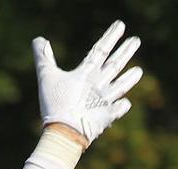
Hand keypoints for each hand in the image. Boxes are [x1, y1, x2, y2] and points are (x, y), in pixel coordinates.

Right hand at [33, 20, 141, 145]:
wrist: (65, 133)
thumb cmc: (55, 104)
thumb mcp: (46, 77)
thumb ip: (43, 57)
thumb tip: (38, 39)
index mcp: (86, 73)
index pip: (101, 50)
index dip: (111, 37)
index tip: (121, 26)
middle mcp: (99, 85)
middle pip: (115, 65)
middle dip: (126, 51)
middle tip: (136, 40)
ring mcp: (105, 102)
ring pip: (121, 86)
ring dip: (130, 78)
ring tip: (139, 71)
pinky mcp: (106, 118)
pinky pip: (117, 110)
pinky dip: (122, 106)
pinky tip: (126, 103)